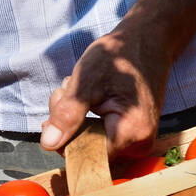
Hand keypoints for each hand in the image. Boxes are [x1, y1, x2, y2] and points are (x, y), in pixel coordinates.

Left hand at [39, 25, 169, 157]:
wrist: (147, 41)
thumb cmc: (119, 56)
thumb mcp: (86, 81)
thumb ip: (68, 115)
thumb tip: (48, 144)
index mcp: (130, 134)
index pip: (84, 155)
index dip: (63, 138)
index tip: (56, 112)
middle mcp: (139, 144)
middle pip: (87, 149)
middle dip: (69, 124)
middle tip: (65, 92)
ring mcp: (139, 141)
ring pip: (91, 141)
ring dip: (76, 118)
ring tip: (75, 89)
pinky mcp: (135, 134)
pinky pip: (102, 135)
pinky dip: (87, 118)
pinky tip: (87, 96)